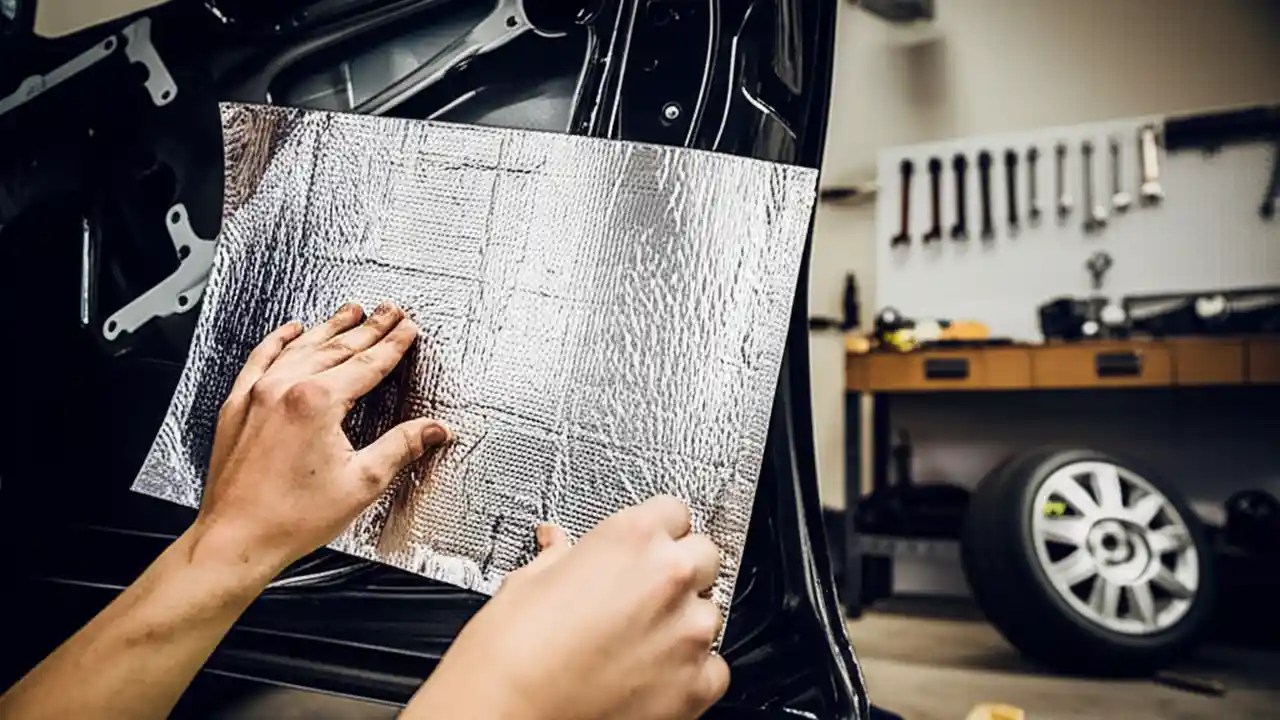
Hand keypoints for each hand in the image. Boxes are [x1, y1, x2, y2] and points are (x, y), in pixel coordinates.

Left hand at [189, 302, 451, 579]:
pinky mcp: (238, 406)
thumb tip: (433, 429)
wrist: (236, 539)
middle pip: (337, 347)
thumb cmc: (290, 518)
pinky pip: (260, 359)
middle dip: (369, 328)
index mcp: (318, 402)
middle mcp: (285, 388)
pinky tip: (291, 330)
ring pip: (301, 347)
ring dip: (330, 327)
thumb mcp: (361, 482)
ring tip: (351, 312)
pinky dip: (278, 341)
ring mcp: (257, 394)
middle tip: (389, 311)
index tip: (408, 329)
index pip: (367, 364)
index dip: (393, 345)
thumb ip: (401, 447)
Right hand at [407, 496, 730, 719]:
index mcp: (633, 537)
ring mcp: (690, 633)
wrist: (504, 716)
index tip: (644, 549)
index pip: (674, 512)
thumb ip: (560, 556)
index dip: (657, 532)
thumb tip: (558, 544)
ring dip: (683, 623)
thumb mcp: (528, 582)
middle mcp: (670, 578)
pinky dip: (691, 671)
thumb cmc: (510, 652)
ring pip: (709, 614)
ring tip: (636, 643)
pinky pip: (714, 667)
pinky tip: (651, 675)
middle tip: (640, 596)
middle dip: (679, 572)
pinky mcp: (697, 685)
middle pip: (704, 556)